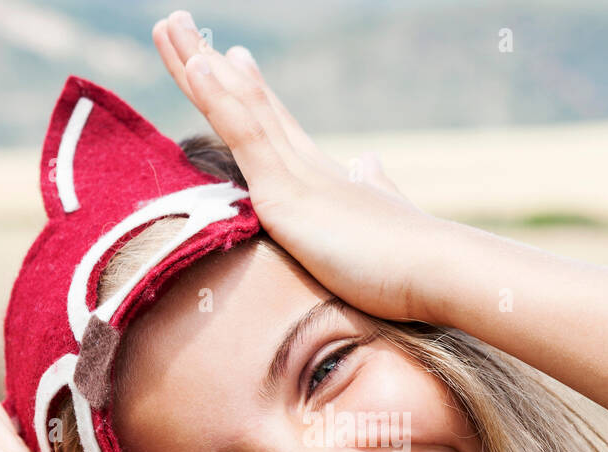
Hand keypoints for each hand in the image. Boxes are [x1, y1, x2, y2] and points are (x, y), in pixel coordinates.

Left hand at [152, 10, 442, 321]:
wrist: (436, 272)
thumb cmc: (413, 263)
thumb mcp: (384, 217)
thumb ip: (375, 187)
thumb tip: (368, 161)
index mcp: (325, 175)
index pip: (275, 125)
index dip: (248, 90)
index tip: (231, 56)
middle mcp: (307, 163)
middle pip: (247, 103)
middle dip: (210, 65)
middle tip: (179, 22)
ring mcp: (296, 174)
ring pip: (238, 106)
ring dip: (200, 64)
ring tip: (171, 22)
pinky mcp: (287, 194)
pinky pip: (245, 135)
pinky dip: (219, 99)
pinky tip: (198, 65)